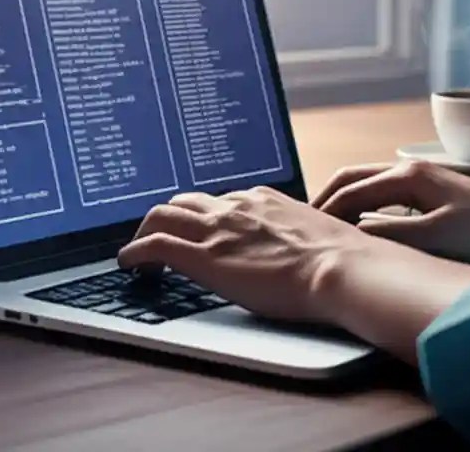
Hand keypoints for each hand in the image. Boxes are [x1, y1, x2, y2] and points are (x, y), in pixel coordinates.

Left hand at [117, 187, 367, 325]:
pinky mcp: (204, 256)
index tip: (202, 228)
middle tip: (163, 235)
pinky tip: (128, 263)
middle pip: (186, 200)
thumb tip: (304, 250)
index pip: (221, 200)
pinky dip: (135, 251)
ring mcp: (217, 229)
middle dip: (171, 216)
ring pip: (163, 214)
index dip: (205, 216)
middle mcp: (236, 206)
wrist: (341, 270)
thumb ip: (296, 234)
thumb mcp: (317, 235)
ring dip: (149, 229)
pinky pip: (155, 244)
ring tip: (141, 249)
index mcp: (264, 199)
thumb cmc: (342, 261)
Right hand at [311, 160, 469, 266]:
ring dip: (345, 205)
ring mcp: (426, 181)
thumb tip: (346, 238)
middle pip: (353, 179)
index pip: (347, 192)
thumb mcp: (434, 239)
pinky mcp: (437, 195)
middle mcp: (412, 170)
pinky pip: (387, 198)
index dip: (321, 214)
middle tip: (303, 228)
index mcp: (407, 175)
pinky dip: (366, 210)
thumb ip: (386, 237)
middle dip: (325, 201)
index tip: (300, 238)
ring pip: (370, 187)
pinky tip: (366, 232)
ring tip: (327, 231)